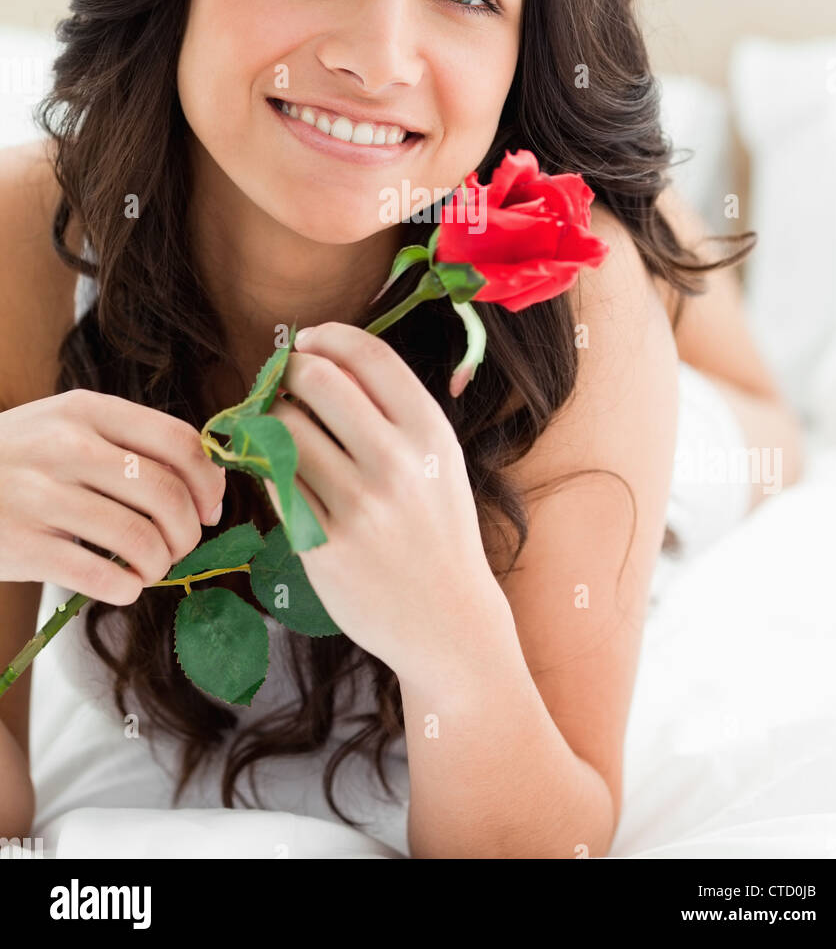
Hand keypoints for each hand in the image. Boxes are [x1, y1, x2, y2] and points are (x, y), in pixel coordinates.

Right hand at [0, 389, 225, 603]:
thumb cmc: (16, 458)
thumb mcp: (65, 426)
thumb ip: (126, 442)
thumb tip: (203, 482)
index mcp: (86, 409)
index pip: (177, 440)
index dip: (208, 480)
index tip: (210, 507)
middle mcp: (66, 446)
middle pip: (167, 494)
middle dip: (189, 531)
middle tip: (181, 546)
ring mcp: (41, 496)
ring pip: (140, 539)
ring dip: (160, 563)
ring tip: (150, 567)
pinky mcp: (22, 546)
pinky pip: (102, 576)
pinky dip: (127, 588)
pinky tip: (122, 585)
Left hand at [265, 322, 506, 681]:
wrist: (448, 620)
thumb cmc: (436, 527)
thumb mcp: (439, 459)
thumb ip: (393, 408)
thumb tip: (325, 353)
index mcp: (429, 433)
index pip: (366, 355)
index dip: (326, 336)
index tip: (308, 342)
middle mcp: (396, 463)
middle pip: (316, 379)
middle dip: (287, 370)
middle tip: (281, 380)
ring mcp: (357, 506)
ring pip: (284, 428)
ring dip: (269, 417)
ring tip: (275, 425)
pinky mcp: (322, 544)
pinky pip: (274, 482)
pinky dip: (266, 465)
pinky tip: (277, 466)